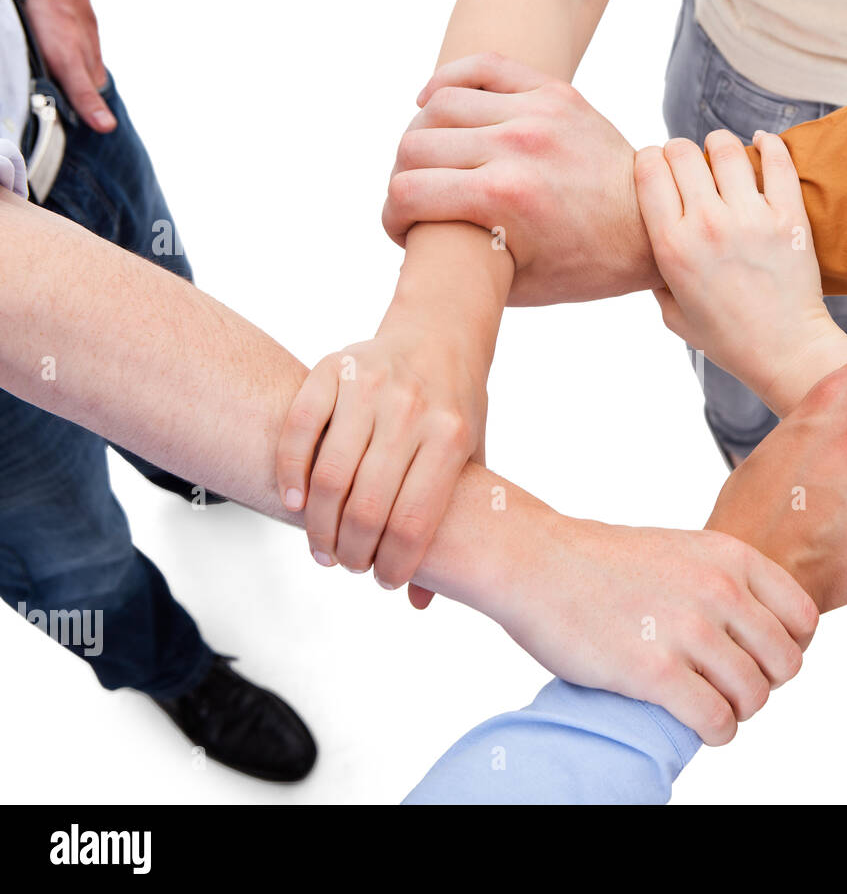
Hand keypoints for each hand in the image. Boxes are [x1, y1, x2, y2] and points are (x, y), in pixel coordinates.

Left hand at [22, 0, 115, 132]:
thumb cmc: (58, 20)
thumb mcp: (69, 64)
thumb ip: (85, 96)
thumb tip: (108, 128)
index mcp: (93, 74)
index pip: (93, 108)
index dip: (83, 122)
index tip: (71, 139)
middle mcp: (89, 62)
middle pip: (84, 92)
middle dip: (74, 106)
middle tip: (58, 123)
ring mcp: (77, 47)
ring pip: (72, 74)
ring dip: (63, 85)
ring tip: (51, 97)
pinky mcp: (62, 34)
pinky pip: (60, 57)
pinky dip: (54, 65)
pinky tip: (46, 66)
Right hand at [275, 329, 485, 600]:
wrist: (441, 332)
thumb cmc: (455, 405)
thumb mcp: (471, 457)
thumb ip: (451, 522)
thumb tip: (419, 601)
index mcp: (450, 436)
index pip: (415, 522)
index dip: (393, 564)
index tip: (383, 580)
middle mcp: (411, 410)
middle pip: (368, 507)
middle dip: (353, 552)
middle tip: (348, 566)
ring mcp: (370, 386)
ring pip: (329, 475)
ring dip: (317, 524)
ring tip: (322, 546)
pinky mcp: (332, 368)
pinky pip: (299, 429)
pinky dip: (289, 472)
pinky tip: (291, 502)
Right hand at [382, 52, 656, 304]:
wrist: (650, 225)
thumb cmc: (585, 265)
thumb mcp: (519, 285)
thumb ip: (461, 264)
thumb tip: (415, 253)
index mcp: (504, 198)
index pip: (407, 192)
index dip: (392, 217)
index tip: (401, 230)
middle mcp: (516, 147)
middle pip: (414, 147)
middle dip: (402, 179)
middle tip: (414, 200)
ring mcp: (536, 113)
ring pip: (438, 105)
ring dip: (421, 136)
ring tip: (428, 162)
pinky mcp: (553, 92)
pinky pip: (481, 67)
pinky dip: (447, 82)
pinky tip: (433, 103)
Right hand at [497, 517, 819, 744]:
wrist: (535, 563)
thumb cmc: (601, 562)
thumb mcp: (681, 550)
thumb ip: (724, 581)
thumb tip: (759, 629)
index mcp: (730, 557)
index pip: (803, 619)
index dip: (788, 647)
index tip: (757, 657)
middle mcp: (719, 591)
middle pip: (785, 663)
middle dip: (763, 683)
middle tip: (728, 685)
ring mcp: (688, 632)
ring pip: (754, 697)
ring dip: (736, 711)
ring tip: (707, 705)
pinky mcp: (655, 673)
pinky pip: (717, 720)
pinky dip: (714, 732)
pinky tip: (693, 724)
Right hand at [636, 129, 846, 416]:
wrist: (784, 350)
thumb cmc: (726, 338)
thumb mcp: (672, 313)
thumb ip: (655, 276)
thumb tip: (649, 249)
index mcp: (671, 246)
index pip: (648, 171)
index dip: (647, 160)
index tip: (655, 167)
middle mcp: (707, 225)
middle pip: (681, 153)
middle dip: (678, 150)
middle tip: (686, 162)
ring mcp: (750, 218)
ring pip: (726, 149)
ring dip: (718, 143)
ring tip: (720, 151)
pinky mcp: (788, 216)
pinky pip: (777, 161)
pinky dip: (768, 144)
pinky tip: (763, 142)